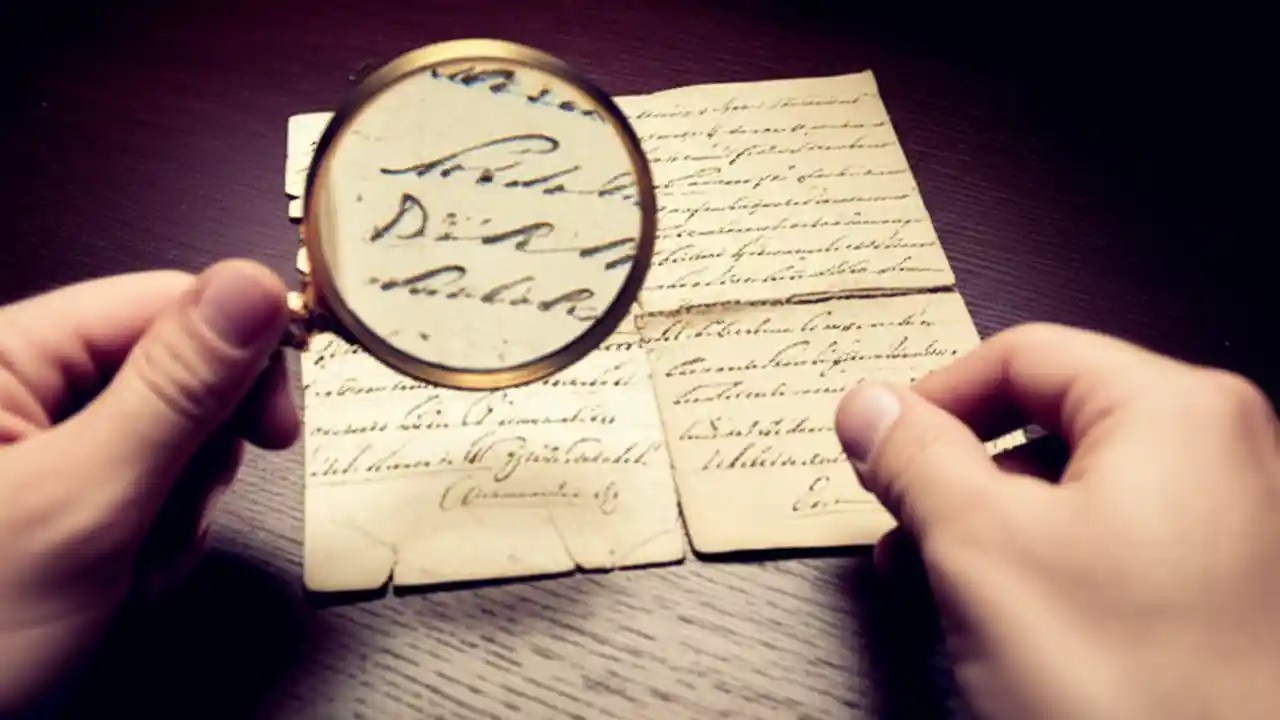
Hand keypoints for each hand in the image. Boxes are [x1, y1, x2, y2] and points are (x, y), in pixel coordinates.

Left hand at [0, 260, 297, 711]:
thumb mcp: (86, 501)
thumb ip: (177, 390)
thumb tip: (253, 287)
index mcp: (4, 355)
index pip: (163, 303)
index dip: (239, 353)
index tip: (277, 423)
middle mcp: (22, 390)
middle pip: (180, 372)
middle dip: (197, 456)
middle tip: (168, 512)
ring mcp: (47, 448)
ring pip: (180, 441)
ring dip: (180, 511)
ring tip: (129, 564)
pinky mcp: (70, 497)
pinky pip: (160, 492)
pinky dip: (161, 542)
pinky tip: (120, 581)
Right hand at [835, 324, 1279, 718]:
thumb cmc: (1138, 693)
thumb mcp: (982, 552)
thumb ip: (915, 459)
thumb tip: (870, 406)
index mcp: (1176, 413)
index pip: (1023, 354)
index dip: (934, 398)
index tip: (880, 446)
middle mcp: (1221, 452)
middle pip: (1049, 420)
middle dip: (959, 475)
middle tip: (902, 520)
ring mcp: (1232, 523)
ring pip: (1078, 487)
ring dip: (992, 524)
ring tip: (938, 581)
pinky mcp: (1224, 590)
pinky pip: (1115, 540)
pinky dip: (1046, 561)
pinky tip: (1004, 615)